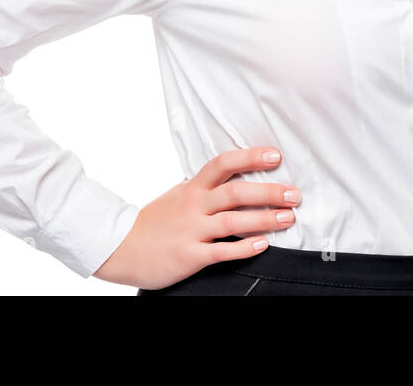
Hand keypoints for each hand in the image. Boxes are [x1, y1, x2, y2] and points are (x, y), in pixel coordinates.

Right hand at [92, 146, 300, 289]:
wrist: (119, 248)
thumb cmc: (154, 221)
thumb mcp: (177, 194)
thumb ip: (204, 186)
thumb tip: (234, 172)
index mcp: (192, 187)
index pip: (223, 164)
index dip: (251, 157)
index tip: (275, 156)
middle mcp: (193, 206)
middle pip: (236, 192)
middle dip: (269, 192)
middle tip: (294, 194)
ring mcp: (191, 230)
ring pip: (234, 221)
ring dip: (265, 219)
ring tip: (288, 218)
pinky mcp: (190, 256)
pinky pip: (222, 251)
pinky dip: (245, 248)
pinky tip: (263, 245)